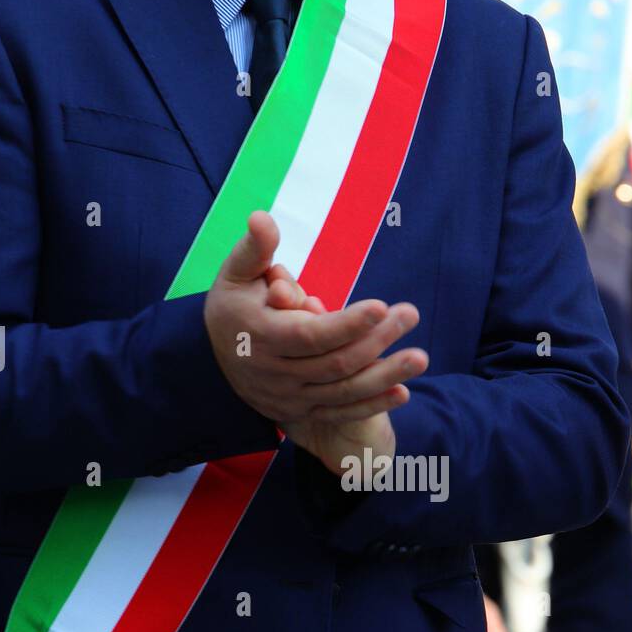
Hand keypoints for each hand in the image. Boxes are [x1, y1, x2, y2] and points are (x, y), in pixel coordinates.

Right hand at [205, 212, 426, 423]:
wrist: (212, 360)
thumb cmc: (233, 306)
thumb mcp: (235, 275)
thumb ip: (254, 249)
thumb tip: (262, 218)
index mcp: (261, 336)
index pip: (310, 335)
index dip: (347, 325)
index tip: (381, 307)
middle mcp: (277, 373)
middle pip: (335, 362)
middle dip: (377, 341)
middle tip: (411, 314)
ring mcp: (291, 397)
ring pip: (343, 391)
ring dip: (384, 376)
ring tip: (419, 357)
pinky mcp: (302, 412)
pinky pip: (341, 412)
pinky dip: (373, 405)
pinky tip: (403, 392)